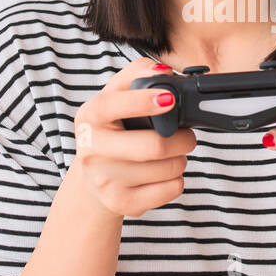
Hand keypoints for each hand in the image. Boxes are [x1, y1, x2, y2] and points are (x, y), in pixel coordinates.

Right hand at [70, 58, 198, 219]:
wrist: (93, 179)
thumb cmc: (112, 130)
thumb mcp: (115, 97)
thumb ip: (137, 74)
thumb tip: (163, 71)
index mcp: (90, 116)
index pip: (112, 106)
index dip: (142, 101)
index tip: (169, 98)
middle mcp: (92, 150)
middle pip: (153, 146)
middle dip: (183, 138)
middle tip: (186, 134)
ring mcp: (105, 181)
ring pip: (169, 168)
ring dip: (180, 158)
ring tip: (170, 153)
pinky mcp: (122, 203)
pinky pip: (172, 189)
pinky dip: (176, 179)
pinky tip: (162, 173)